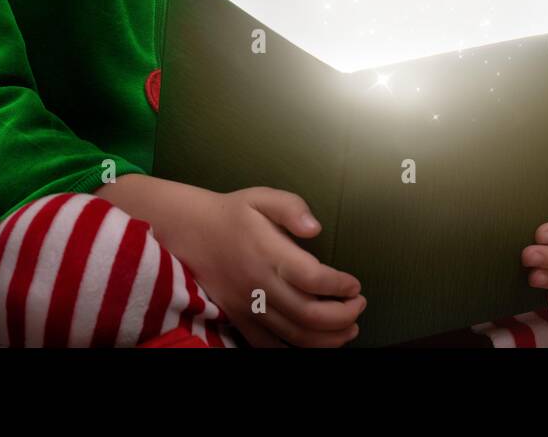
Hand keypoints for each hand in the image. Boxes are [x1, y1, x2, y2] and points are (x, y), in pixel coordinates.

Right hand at [96, 175, 364, 346]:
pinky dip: (295, 351)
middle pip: (309, 314)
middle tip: (359, 306)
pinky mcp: (239, 319)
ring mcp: (248, 307)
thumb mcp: (261, 197)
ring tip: (348, 330)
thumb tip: (315, 228)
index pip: (313, 279)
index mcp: (268, 253)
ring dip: (328, 339)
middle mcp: (259, 285)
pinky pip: (268, 346)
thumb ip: (291, 207)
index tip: (355, 285)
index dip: (340, 286)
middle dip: (343, 316)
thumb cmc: (232, 213)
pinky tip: (315, 343)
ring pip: (293, 336)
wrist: (189, 232)